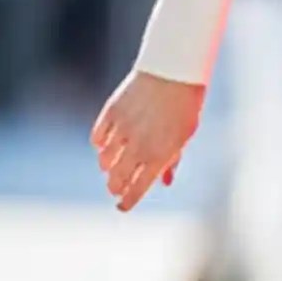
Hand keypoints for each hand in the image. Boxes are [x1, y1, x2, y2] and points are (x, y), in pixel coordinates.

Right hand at [91, 71, 205, 211]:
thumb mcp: (183, 138)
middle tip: (115, 189)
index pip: (138, 188)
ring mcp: (122, 130)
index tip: (122, 207)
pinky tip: (103, 147)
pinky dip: (99, 145)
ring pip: (104, 159)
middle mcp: (138, 146)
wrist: (173, 73)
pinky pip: (98, 137)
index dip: (128, 201)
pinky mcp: (111, 113)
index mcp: (159, 157)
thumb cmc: (184, 108)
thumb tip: (164, 182)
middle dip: (115, 187)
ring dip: (107, 167)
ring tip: (110, 168)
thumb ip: (172, 161)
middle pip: (117, 178)